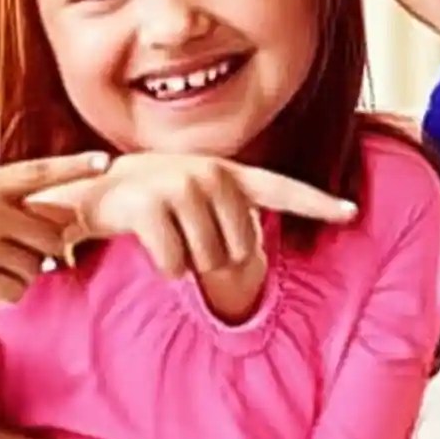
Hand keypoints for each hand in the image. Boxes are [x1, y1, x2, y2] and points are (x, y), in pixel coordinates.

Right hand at [0, 152, 108, 302]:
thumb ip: (7, 201)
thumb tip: (58, 226)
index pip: (40, 172)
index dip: (75, 167)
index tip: (105, 163)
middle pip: (52, 233)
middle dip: (48, 246)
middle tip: (26, 248)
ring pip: (36, 266)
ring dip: (25, 271)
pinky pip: (17, 290)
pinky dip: (9, 291)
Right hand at [28, 154, 356, 319]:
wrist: (89, 189)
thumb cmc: (145, 199)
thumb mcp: (188, 196)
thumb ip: (222, 214)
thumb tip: (248, 255)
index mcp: (225, 172)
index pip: (280, 188)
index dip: (316, 203)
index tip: (350, 212)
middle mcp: (209, 173)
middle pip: (237, 250)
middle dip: (210, 257)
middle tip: (180, 234)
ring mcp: (179, 185)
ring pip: (207, 261)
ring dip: (184, 262)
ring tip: (161, 233)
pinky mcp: (151, 206)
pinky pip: (175, 265)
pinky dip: (162, 266)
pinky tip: (145, 242)